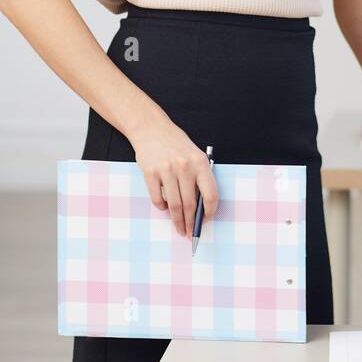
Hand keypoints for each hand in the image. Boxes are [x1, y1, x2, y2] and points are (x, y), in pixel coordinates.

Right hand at [129, 114, 218, 238]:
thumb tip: (201, 208)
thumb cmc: (176, 144)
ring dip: (177, 221)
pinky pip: (158, 199)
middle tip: (190, 233)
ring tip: (179, 228)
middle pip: (190, 204)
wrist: (151, 128)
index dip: (209, 212)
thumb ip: (199, 178)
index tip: (206, 221)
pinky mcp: (150, 173)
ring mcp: (166, 170)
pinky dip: (162, 207)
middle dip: (191, 223)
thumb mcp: (195, 155)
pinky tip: (165, 207)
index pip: (210, 194)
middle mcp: (184, 166)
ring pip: (174, 205)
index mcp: (200, 162)